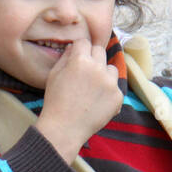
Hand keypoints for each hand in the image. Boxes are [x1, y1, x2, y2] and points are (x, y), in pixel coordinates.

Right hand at [36, 36, 123, 160]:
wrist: (64, 129)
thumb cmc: (55, 101)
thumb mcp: (54, 75)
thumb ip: (65, 57)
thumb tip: (74, 47)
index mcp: (80, 60)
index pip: (84, 42)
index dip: (79, 49)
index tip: (77, 56)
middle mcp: (98, 68)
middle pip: (100, 51)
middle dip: (92, 58)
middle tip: (84, 72)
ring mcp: (110, 82)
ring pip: (111, 68)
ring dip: (103, 73)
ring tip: (92, 88)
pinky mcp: (117, 96)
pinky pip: (115, 86)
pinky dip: (108, 92)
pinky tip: (97, 101)